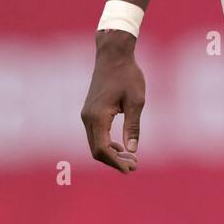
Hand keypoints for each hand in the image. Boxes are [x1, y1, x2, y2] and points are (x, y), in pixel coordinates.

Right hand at [80, 29, 145, 172]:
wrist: (113, 55)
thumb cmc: (127, 75)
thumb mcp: (136, 101)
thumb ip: (133, 126)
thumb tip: (132, 150)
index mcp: (98, 116)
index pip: (103, 149)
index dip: (116, 163)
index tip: (131, 169)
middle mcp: (88, 117)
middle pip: (96, 150)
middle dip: (114, 161)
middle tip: (135, 166)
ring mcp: (86, 114)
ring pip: (94, 144)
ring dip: (111, 154)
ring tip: (131, 158)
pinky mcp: (89, 111)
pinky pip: (95, 135)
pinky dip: (106, 144)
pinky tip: (121, 146)